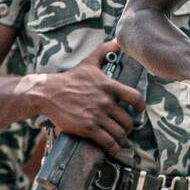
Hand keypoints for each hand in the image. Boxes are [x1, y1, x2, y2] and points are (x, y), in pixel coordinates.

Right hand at [34, 40, 144, 158]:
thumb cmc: (70, 79)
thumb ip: (104, 51)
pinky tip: (113, 149)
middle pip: (128, 120)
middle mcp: (106, 101)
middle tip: (124, 129)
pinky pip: (108, 142)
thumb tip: (118, 40)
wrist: (48, 93)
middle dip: (128, 127)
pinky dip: (113, 148)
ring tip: (119, 139)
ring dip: (121, 138)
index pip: (135, 97)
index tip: (139, 111)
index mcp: (109, 86)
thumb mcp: (89, 63)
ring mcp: (97, 116)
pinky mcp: (88, 128)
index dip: (140, 106)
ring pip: (119, 132)